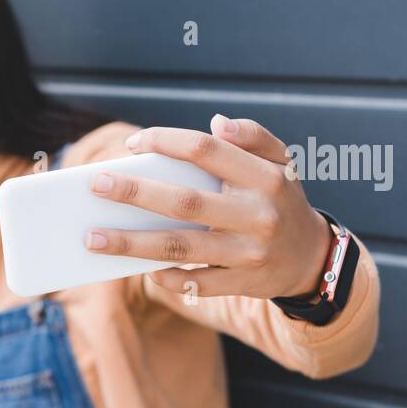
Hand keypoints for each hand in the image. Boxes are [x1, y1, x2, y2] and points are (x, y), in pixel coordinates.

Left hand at [85, 114, 331, 299]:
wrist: (313, 258)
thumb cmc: (281, 201)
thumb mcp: (281, 163)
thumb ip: (253, 137)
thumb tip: (218, 122)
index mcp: (264, 177)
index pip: (206, 150)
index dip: (165, 142)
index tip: (130, 144)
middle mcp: (256, 215)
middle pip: (184, 202)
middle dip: (135, 194)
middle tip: (94, 186)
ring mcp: (248, 254)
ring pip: (179, 248)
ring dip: (132, 244)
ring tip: (92, 238)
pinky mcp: (241, 284)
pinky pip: (193, 284)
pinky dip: (164, 277)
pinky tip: (136, 268)